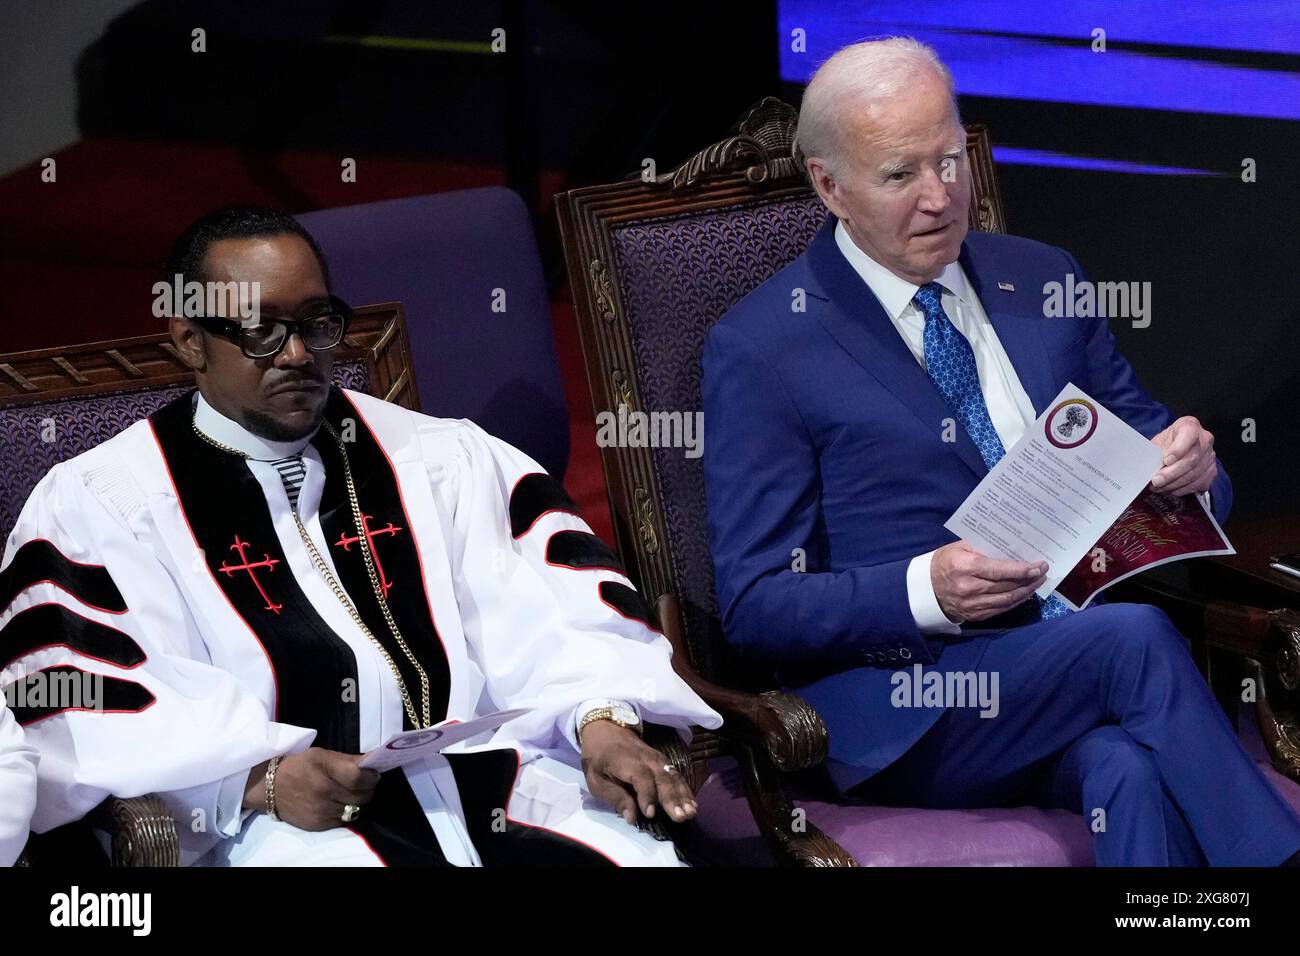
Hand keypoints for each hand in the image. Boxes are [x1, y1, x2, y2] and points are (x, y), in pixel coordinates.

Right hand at [244, 749, 379, 830]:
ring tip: (350, 793)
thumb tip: (372, 761)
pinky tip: (338, 803)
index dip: (371, 776)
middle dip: (368, 789)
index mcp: (326, 771)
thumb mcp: (321, 754)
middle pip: (363, 797)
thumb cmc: (300, 766)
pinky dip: (345, 812)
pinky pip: (343, 820)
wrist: (270, 787)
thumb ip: (348, 760)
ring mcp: (322, 812)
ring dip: (357, 802)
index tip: (373, 773)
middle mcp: (325, 794)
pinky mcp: (318, 825)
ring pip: (356, 810)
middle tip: (363, 783)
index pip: (361, 778)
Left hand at [579, 720, 696, 825]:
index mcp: (626, 761)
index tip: (650, 814)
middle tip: (681, 817)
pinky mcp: (663, 762)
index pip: (641, 778)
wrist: (606, 730)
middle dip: (672, 799)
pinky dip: (685, 790)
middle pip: (662, 778)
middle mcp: (646, 759)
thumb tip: (631, 818)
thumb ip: (615, 798)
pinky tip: (693, 804)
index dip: (646, 795)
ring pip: (673, 777)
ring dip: (683, 795)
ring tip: (691, 812)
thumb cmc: (599, 758)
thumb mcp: (596, 779)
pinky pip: (676, 776)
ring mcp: (657, 759)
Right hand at [931, 540, 1046, 622]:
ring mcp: (972, 604)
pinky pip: (1002, 609)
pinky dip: (1016, 600)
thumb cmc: (945, 562)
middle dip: (1029, 579)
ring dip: (1027, 591)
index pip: (997, 570)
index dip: (1020, 570)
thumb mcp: (959, 548)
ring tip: (1038, 581)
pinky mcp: (975, 615)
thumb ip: (983, 547)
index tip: (1038, 566)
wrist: (927, 589)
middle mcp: (968, 588)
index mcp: (964, 567)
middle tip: (1043, 570)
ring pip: (1007, 599)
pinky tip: (1025, 592)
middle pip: (1006, 585)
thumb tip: (1011, 546)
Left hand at [1150, 416, 1216, 496]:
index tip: (1166, 460)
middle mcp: (1205, 439)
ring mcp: (1210, 455)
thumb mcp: (1157, 443)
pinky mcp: (1211, 470)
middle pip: (1192, 459)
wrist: (1173, 449)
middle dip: (1172, 473)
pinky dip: (1184, 489)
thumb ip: (1155, 453)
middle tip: (1156, 481)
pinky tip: (1171, 490)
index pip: (1189, 435)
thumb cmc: (1163, 444)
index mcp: (1190, 425)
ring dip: (1175, 484)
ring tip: (1159, 488)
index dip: (1178, 449)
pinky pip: (1200, 483)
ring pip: (1196, 474)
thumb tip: (1147, 468)